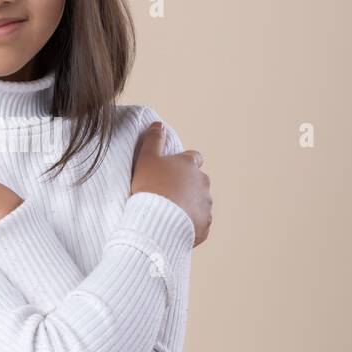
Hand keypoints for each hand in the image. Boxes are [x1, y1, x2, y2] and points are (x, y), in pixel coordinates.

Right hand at [131, 122, 212, 246]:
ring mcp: (206, 203)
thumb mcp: (146, 159)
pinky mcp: (205, 223)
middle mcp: (202, 181)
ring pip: (200, 201)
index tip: (173, 170)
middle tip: (168, 193)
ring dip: (190, 204)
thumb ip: (153, 140)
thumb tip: (159, 125)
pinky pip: (200, 221)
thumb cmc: (150, 188)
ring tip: (170, 212)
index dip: (184, 163)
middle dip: (188, 185)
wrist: (157, 221)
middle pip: (198, 180)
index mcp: (189, 164)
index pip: (194, 158)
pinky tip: (176, 225)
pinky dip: (191, 222)